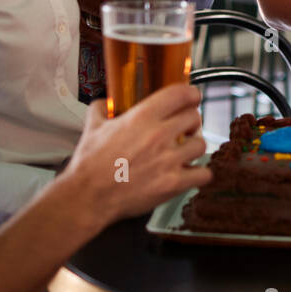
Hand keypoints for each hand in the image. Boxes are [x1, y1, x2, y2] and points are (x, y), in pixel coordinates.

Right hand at [61, 84, 211, 225]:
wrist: (87, 197)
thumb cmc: (89, 164)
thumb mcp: (92, 127)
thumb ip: (101, 108)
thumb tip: (106, 102)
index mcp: (142, 117)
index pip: (181, 94)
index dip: (190, 94)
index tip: (191, 98)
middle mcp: (159, 136)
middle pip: (195, 117)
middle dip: (190, 122)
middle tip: (183, 128)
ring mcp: (168, 160)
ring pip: (201, 144)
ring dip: (193, 147)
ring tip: (183, 152)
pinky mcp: (173, 184)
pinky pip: (203, 174)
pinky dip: (199, 174)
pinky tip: (188, 173)